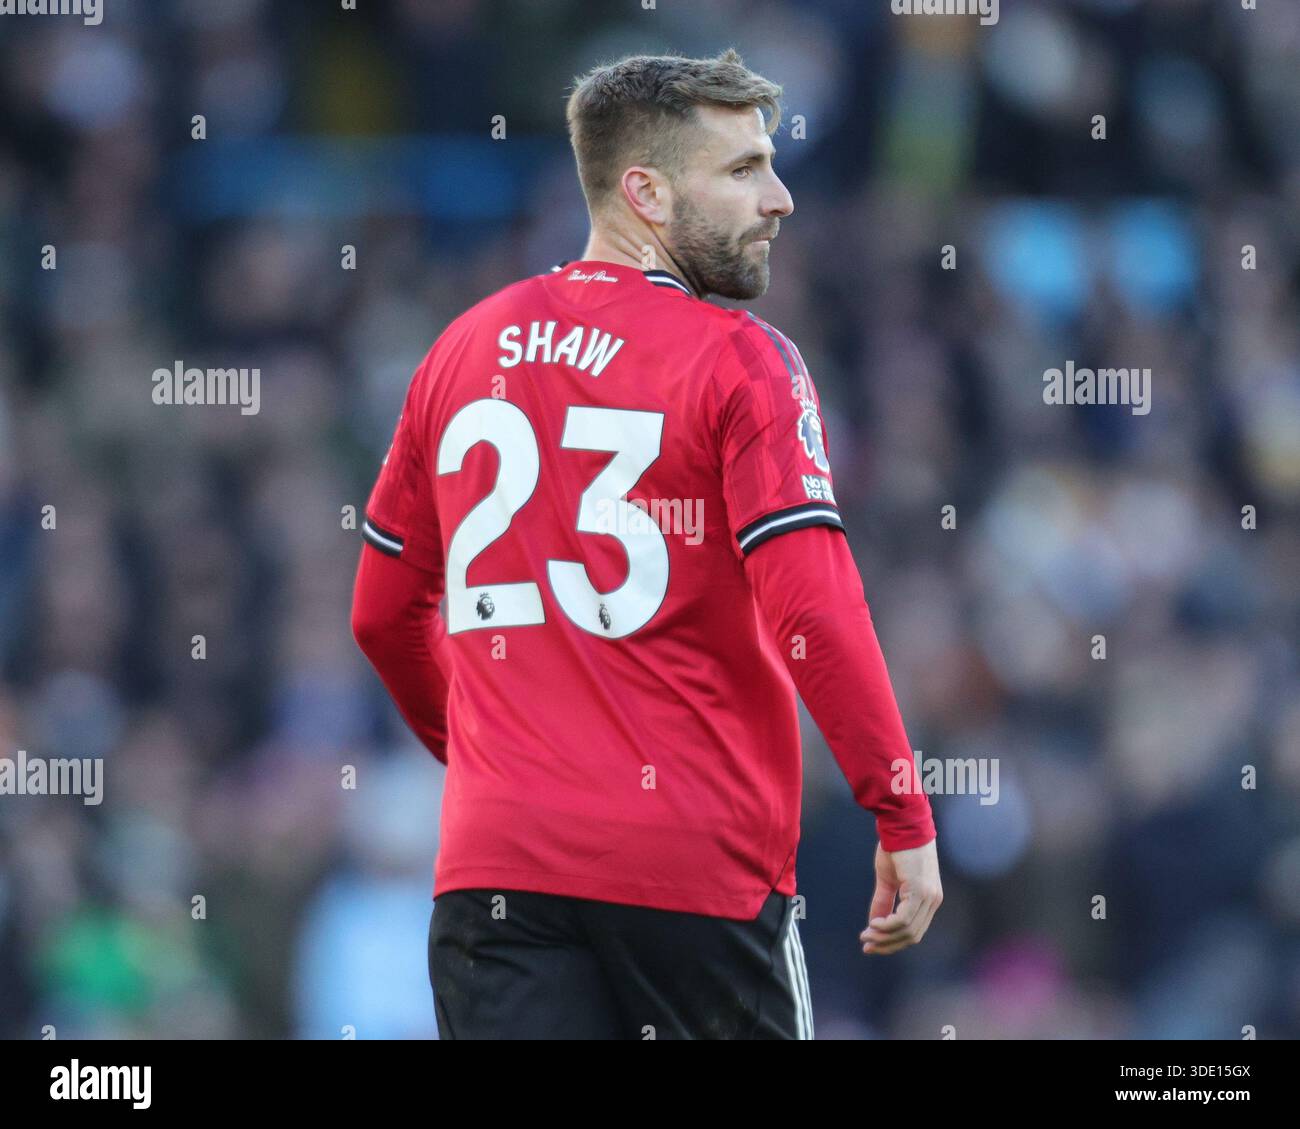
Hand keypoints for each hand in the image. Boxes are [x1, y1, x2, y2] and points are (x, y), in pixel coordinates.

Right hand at [860, 838, 941, 954]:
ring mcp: (928, 896)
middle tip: (866, 945)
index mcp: (929, 899)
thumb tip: (874, 924)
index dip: (893, 942)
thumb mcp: (888, 879)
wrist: (901, 824)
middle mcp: (933, 901)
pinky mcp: (919, 890)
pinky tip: (873, 924)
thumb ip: (883, 902)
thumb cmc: (896, 848)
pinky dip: (888, 925)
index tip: (871, 944)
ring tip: (867, 934)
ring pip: (908, 930)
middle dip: (887, 944)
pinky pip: (904, 919)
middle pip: (912, 936)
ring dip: (885, 937)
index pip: (914, 931)